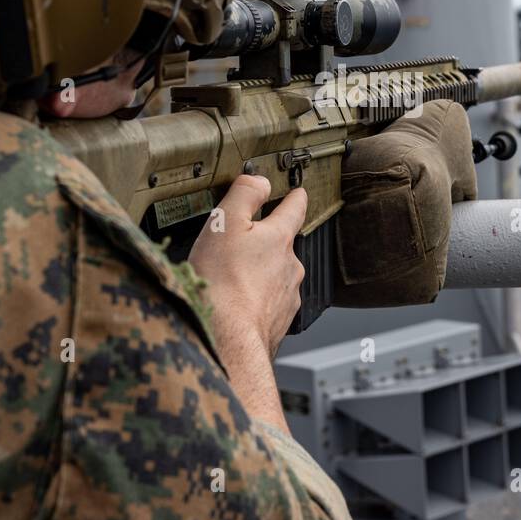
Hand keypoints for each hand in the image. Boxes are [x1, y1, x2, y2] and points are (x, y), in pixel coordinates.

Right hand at [188, 174, 306, 362]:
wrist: (228, 338)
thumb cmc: (223, 282)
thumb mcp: (226, 221)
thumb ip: (245, 194)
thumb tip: (259, 180)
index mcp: (279, 238)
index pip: (294, 208)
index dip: (294, 196)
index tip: (297, 192)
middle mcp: (290, 267)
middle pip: (283, 245)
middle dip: (267, 242)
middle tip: (243, 243)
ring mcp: (287, 297)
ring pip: (276, 277)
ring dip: (259, 275)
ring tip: (231, 279)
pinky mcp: (278, 323)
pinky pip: (268, 304)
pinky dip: (255, 301)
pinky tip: (235, 304)